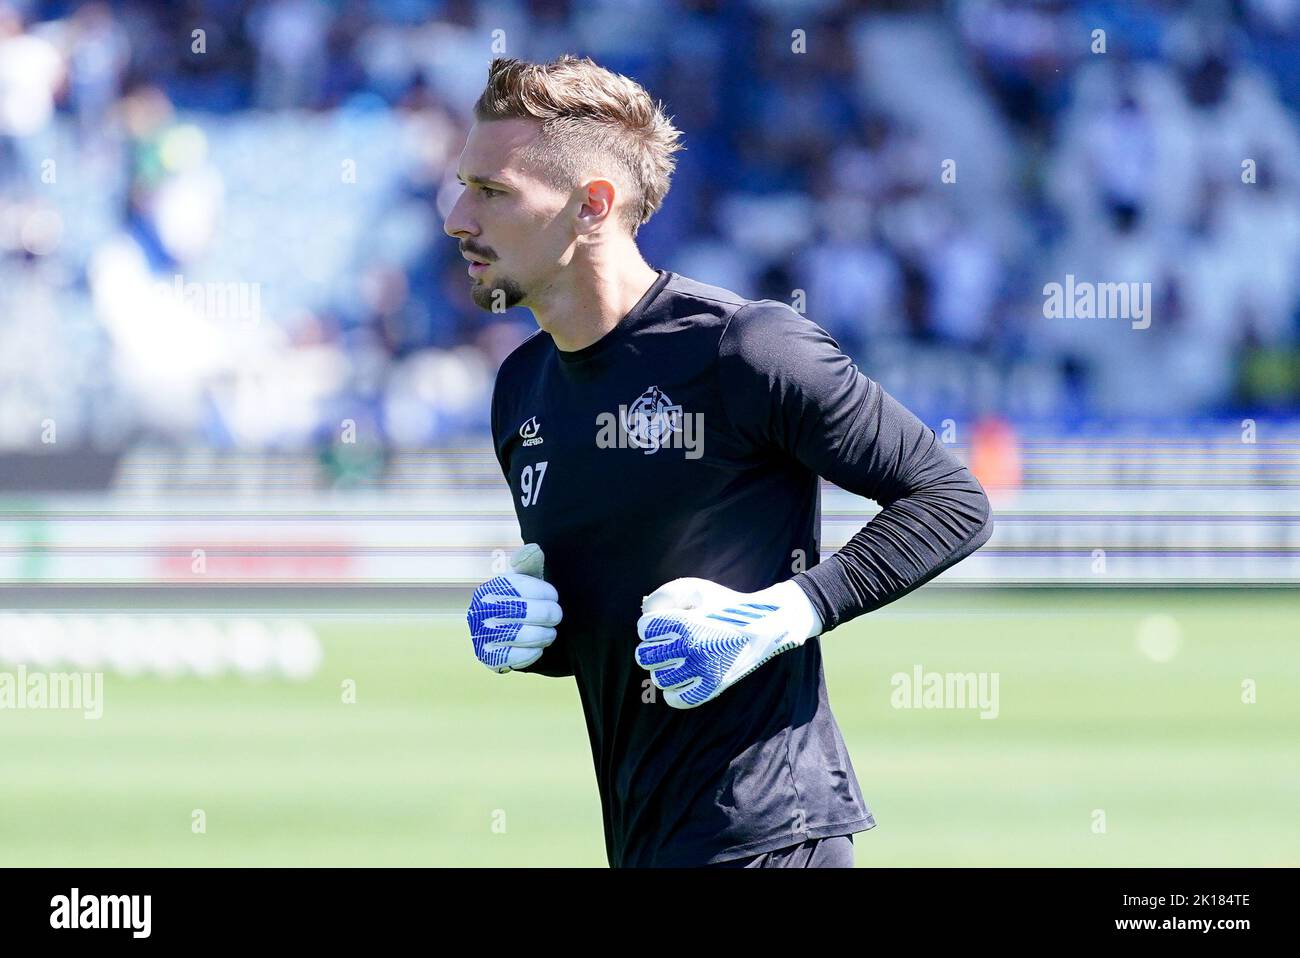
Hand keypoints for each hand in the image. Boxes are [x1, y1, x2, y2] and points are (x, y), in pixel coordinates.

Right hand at [467, 544, 561, 672]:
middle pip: (527, 611)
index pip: (527, 587)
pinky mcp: (487, 657)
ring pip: (526, 635)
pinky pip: (519, 657)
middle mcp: (481, 609)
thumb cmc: (519, 601)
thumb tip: (534, 550)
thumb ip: (530, 563)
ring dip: (545, 635)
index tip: (553, 597)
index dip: (548, 593)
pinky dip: (534, 653)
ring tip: (548, 633)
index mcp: (491, 587)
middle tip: (555, 617)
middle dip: (550, 615)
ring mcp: (481, 634)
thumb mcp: (525, 579)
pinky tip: (536, 647)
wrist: (503, 635)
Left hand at [634, 578, 821, 708]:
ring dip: (663, 668)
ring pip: (659, 678)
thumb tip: (645, 613)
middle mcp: (691, 649)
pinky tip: (680, 678)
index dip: (652, 623)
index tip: (664, 623)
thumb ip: (665, 596)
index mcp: (685, 623)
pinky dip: (673, 691)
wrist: (765, 623)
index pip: (645, 628)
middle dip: (652, 647)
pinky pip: (677, 699)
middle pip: (645, 656)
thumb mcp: (695, 588)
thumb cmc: (725, 604)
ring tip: (675, 660)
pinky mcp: (713, 687)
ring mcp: (702, 671)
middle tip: (666, 643)